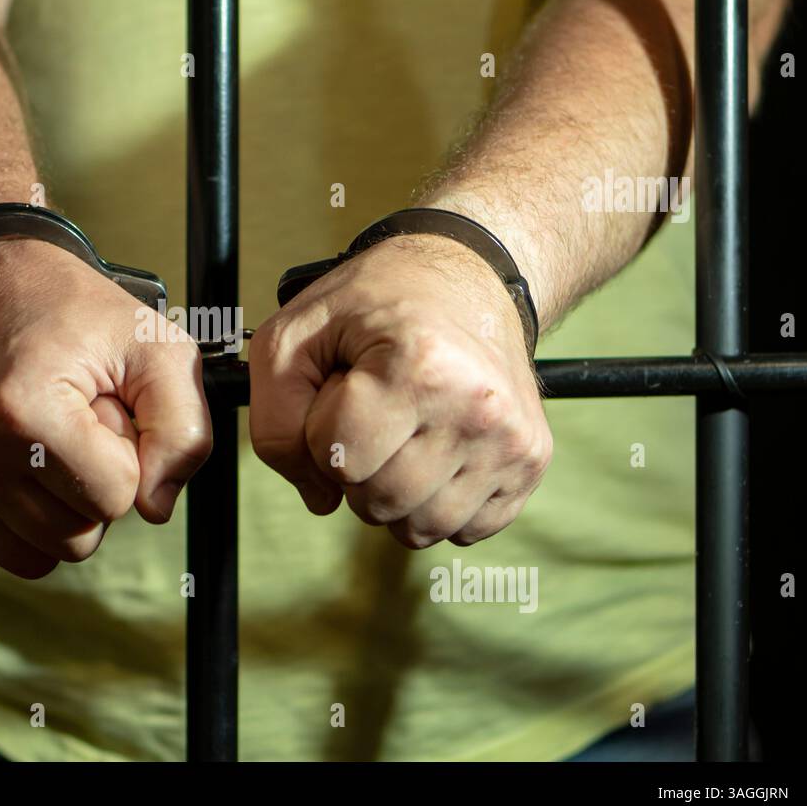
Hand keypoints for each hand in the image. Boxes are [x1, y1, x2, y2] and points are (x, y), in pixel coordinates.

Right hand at [0, 237, 211, 577]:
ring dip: (56, 509)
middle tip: (77, 424)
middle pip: (76, 538)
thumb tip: (157, 507)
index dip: (126, 456)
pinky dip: (15, 520)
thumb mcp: (155, 346)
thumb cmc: (72, 311)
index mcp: (22, 409)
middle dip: (92, 487)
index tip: (103, 410)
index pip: (116, 498)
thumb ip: (184, 430)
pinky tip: (17, 462)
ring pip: (35, 557)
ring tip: (48, 443)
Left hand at [249, 233, 551, 547]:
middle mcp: (476, 406)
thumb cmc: (373, 304)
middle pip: (377, 502)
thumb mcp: (292, 337)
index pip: (335, 459)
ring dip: (394, 494)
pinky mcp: (532, 461)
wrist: (466, 275)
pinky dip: (437, 503)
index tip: (344, 388)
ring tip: (402, 433)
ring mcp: (512, 439)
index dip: (321, 429)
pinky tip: (436, 451)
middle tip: (372, 412)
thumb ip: (274, 421)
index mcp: (417, 366)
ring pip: (420, 528)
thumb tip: (319, 500)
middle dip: (354, 469)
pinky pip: (465, 531)